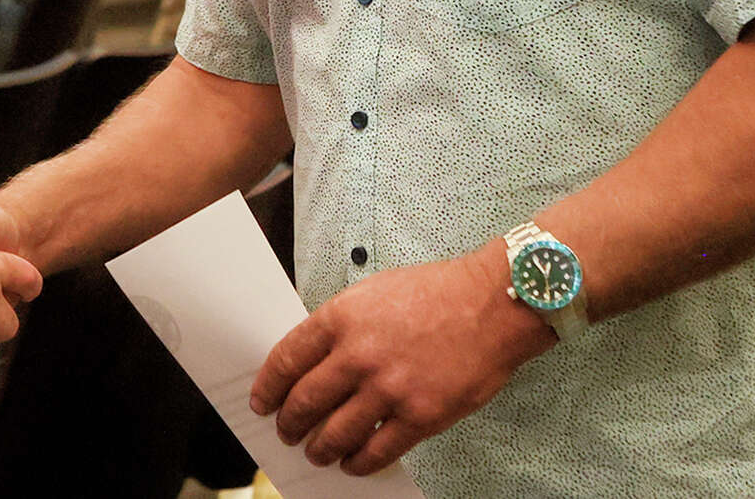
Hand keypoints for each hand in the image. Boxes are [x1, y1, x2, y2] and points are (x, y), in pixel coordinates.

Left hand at [248, 244, 552, 476]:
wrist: (493, 304)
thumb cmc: (435, 293)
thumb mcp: (372, 292)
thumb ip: (340, 326)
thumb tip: (314, 362)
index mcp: (340, 318)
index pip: (286, 360)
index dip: (268, 387)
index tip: (262, 402)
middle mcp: (358, 355)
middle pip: (305, 401)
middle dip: (289, 423)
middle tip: (287, 432)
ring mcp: (389, 388)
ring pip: (336, 433)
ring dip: (320, 449)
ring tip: (317, 453)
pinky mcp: (421, 415)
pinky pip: (377, 451)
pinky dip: (359, 462)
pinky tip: (353, 463)